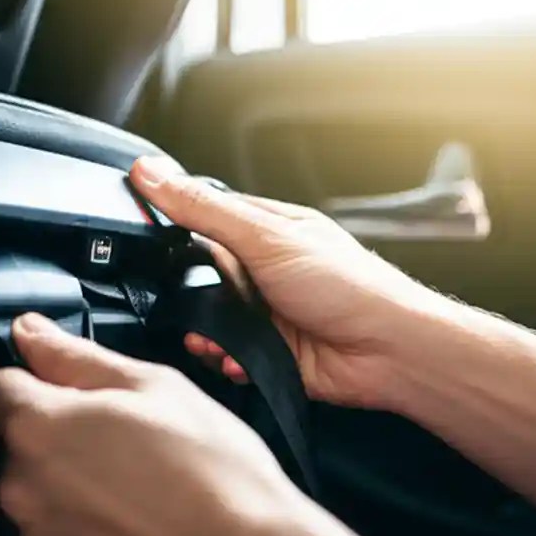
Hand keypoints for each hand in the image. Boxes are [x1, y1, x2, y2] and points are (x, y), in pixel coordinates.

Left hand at [0, 313, 306, 535]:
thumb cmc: (210, 467)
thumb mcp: (154, 385)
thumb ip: (75, 356)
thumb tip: (24, 330)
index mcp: (36, 429)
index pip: (1, 387)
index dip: (43, 385)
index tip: (85, 399)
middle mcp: (19, 491)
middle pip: (22, 450)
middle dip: (62, 443)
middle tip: (129, 449)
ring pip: (41, 503)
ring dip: (72, 497)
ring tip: (140, 501)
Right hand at [132, 157, 454, 408]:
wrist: (390, 351)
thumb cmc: (349, 285)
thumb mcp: (265, 236)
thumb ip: (203, 209)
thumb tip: (152, 174)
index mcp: (267, 230)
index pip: (203, 218)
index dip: (172, 229)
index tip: (145, 242)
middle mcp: (266, 270)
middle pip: (201, 276)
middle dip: (188, 295)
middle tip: (182, 301)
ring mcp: (268, 313)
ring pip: (212, 321)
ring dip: (205, 334)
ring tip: (209, 339)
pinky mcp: (271, 353)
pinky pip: (230, 356)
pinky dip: (227, 361)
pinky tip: (236, 359)